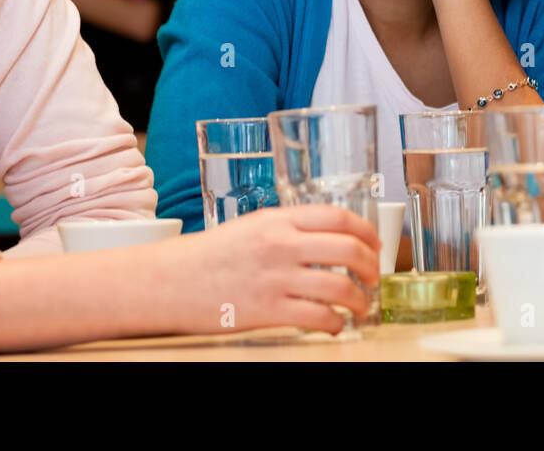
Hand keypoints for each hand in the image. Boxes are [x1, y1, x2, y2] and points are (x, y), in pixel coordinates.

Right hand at [162, 205, 380, 334]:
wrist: (168, 281)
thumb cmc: (208, 255)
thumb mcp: (251, 228)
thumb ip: (288, 230)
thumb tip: (327, 242)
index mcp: (277, 220)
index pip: (338, 217)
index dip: (366, 231)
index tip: (375, 244)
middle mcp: (280, 245)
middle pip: (348, 249)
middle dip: (371, 267)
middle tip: (374, 278)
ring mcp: (275, 278)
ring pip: (339, 286)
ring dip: (360, 300)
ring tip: (361, 307)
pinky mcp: (267, 311)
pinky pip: (318, 317)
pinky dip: (335, 323)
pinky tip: (335, 325)